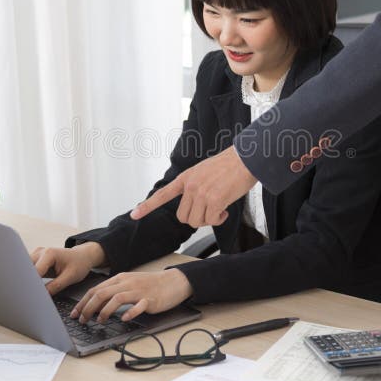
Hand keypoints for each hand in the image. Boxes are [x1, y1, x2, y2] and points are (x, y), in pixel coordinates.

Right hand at [30, 243, 106, 294]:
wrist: (83, 256)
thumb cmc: (79, 264)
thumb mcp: (70, 277)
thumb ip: (55, 287)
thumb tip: (42, 296)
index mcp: (49, 253)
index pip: (34, 271)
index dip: (31, 284)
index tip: (31, 295)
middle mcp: (40, 252)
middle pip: (25, 269)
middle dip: (26, 282)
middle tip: (28, 296)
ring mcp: (37, 255)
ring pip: (25, 269)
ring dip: (26, 280)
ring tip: (30, 292)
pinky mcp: (36, 260)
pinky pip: (28, 270)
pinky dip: (29, 279)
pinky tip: (32, 287)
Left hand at [72, 269, 192, 323]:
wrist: (173, 281)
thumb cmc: (149, 285)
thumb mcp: (129, 284)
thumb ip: (113, 291)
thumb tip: (95, 305)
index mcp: (120, 279)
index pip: (96, 289)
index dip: (83, 302)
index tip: (75, 314)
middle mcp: (127, 283)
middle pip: (102, 293)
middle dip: (88, 308)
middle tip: (82, 320)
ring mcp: (139, 291)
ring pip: (116, 298)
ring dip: (104, 311)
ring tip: (99, 321)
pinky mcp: (150, 299)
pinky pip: (138, 306)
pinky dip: (130, 313)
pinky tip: (124, 319)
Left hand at [130, 145, 256, 226]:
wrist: (246, 159)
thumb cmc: (229, 166)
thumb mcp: (204, 172)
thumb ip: (195, 187)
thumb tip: (196, 207)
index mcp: (186, 178)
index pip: (162, 194)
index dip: (147, 206)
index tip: (134, 214)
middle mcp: (191, 186)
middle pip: (183, 217)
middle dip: (196, 219)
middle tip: (209, 212)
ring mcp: (201, 193)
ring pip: (196, 222)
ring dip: (209, 220)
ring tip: (219, 210)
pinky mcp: (215, 200)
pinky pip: (212, 220)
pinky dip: (219, 219)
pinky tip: (225, 210)